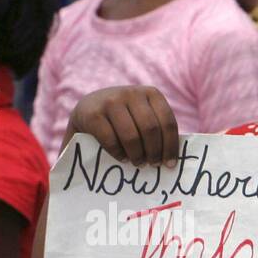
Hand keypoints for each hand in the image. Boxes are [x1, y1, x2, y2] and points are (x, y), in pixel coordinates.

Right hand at [65, 85, 180, 166]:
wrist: (86, 109)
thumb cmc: (122, 119)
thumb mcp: (141, 115)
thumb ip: (156, 128)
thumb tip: (171, 160)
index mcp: (151, 93)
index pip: (167, 122)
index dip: (170, 146)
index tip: (169, 165)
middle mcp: (131, 93)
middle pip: (151, 129)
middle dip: (154, 152)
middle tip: (152, 165)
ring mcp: (111, 101)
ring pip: (132, 136)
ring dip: (137, 155)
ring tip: (138, 163)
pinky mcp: (93, 114)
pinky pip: (111, 140)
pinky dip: (118, 153)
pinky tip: (122, 158)